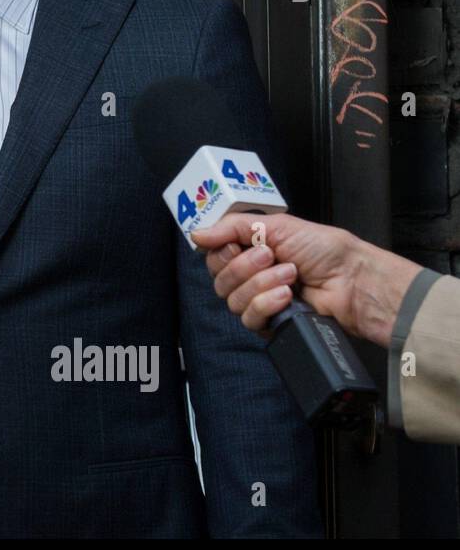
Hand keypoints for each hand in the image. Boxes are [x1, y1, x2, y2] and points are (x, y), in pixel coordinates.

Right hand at [191, 213, 417, 347]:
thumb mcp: (277, 226)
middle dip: (244, 266)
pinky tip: (286, 296)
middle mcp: (251, 276)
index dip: (221, 251)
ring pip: (232, 299)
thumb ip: (232, 227)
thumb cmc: (325, 250)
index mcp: (250, 250)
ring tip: (290, 275)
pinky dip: (266, 304)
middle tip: (270, 256)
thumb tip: (196, 234)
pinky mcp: (271, 323)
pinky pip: (249, 318)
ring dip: (260, 284)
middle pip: (219, 278)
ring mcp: (260, 301)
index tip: (238, 243)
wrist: (353, 281)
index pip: (214, 255)